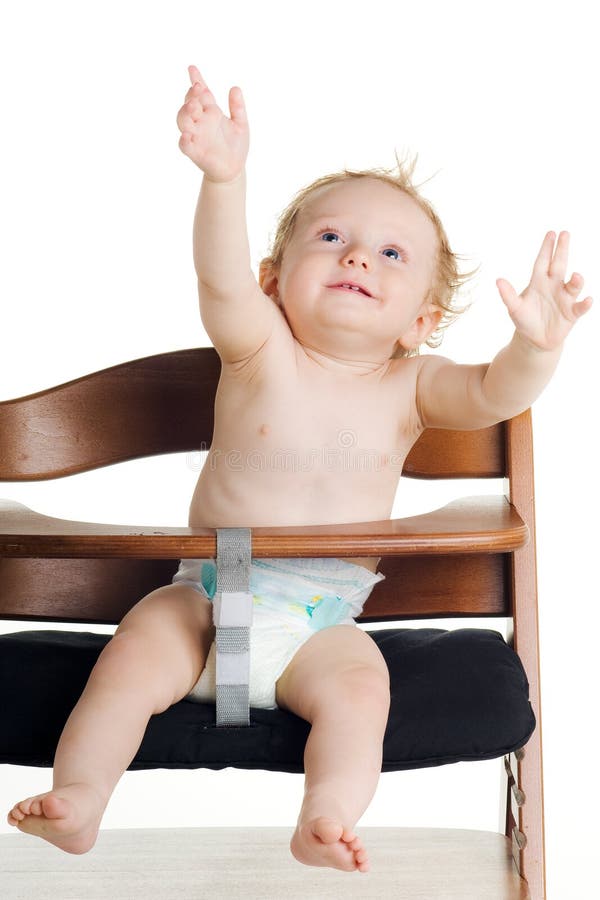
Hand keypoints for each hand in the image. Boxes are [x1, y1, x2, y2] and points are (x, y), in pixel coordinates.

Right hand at [176, 65, 248, 182]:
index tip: (192, 68)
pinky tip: (187, 135)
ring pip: (183, 120)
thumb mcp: (241, 124)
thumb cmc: (236, 146)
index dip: (196, 80)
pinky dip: (184, 140)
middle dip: (192, 95)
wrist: (234, 169)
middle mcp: (200, 122)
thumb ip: (237, 107)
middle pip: (189, 104)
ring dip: (185, 112)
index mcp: (210, 112)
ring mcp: (195, 136)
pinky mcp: (194, 152)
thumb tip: (235, 88)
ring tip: (193, 106)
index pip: (200, 93)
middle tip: (199, 89)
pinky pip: (185, 145)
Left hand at [496, 231, 592, 350]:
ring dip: (576, 281)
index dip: (546, 248)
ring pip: (573, 286)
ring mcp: (564, 298)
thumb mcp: (514, 308)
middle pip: (559, 265)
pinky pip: (580, 306)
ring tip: (576, 276)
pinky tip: (587, 299)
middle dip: (562, 251)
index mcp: (538, 282)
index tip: (551, 233)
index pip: (543, 262)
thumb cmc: (524, 320)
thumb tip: (498, 280)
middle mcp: (554, 286)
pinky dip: (585, 303)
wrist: (534, 340)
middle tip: (565, 234)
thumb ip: (508, 295)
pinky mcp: (572, 313)